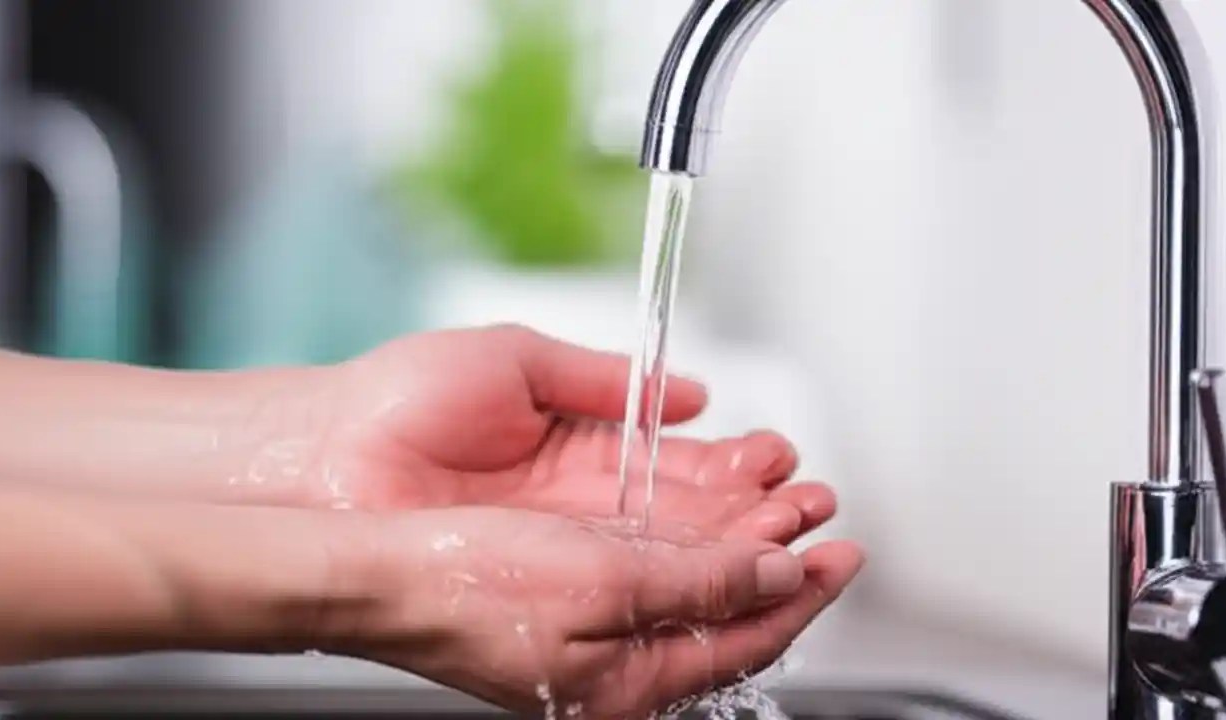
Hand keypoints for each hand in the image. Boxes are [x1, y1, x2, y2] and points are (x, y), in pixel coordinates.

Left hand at [267, 325, 834, 542]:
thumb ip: (611, 379)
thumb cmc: (403, 397)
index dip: (739, 465)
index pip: (681, 464)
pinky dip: (684, 578)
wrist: (330, 454)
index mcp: (581, 446)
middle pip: (691, 517)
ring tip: (798, 533)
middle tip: (815, 504)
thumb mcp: (520, 360)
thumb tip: (692, 394)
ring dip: (739, 547)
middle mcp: (582, 507)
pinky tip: (734, 566)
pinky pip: (627, 585)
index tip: (784, 459)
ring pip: (671, 556)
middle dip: (760, 511)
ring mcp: (565, 548)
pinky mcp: (544, 584)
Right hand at [326, 507, 864, 717]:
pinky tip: (704, 512)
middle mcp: (620, 669)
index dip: (803, 591)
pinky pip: (651, 570)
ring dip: (739, 541)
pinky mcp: (571, 600)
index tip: (844, 551)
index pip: (748, 639)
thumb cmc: (470, 585)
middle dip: (779, 558)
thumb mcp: (606, 583)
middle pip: (727, 613)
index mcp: (632, 685)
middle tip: (818, 512)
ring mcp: (595, 635)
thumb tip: (775, 576)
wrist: (381, 568)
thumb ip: (702, 582)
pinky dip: (688, 538)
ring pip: (692, 586)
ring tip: (779, 500)